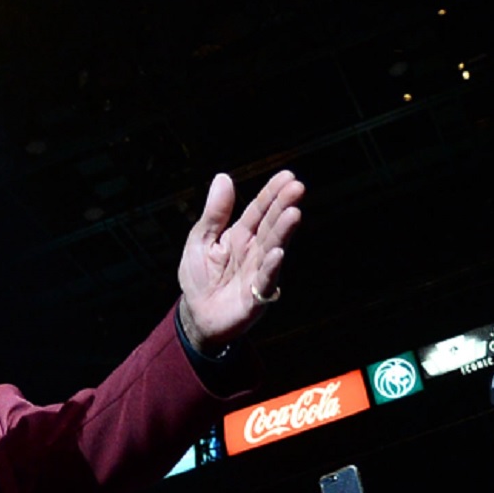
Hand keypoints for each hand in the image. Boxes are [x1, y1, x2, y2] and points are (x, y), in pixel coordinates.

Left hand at [176, 170, 305, 354]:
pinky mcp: (256, 296)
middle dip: (283, 207)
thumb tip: (223, 178)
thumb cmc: (199, 278)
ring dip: (283, 232)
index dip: (271, 194)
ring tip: (293, 214)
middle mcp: (254, 251)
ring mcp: (258, 272)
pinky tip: (277, 253)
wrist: (196, 316)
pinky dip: (270, 268)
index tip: (287, 176)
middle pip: (270, 226)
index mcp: (240, 236)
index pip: (258, 211)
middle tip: (297, 188)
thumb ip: (214, 213)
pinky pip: (265, 280)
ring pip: (272, 249)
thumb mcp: (200, 240)